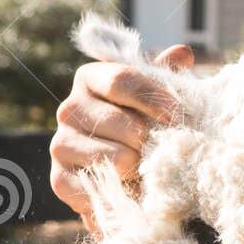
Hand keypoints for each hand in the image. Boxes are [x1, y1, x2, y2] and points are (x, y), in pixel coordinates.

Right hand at [49, 43, 192, 230]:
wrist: (126, 183)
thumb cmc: (144, 132)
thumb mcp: (157, 101)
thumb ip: (167, 77)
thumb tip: (184, 51)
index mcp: (90, 79)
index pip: (122, 79)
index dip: (155, 99)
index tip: (179, 116)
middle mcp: (69, 108)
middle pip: (121, 121)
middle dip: (151, 140)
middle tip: (163, 151)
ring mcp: (60, 144)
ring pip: (116, 157)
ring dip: (140, 169)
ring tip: (145, 170)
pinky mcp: (60, 180)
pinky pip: (100, 186)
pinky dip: (123, 191)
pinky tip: (130, 188)